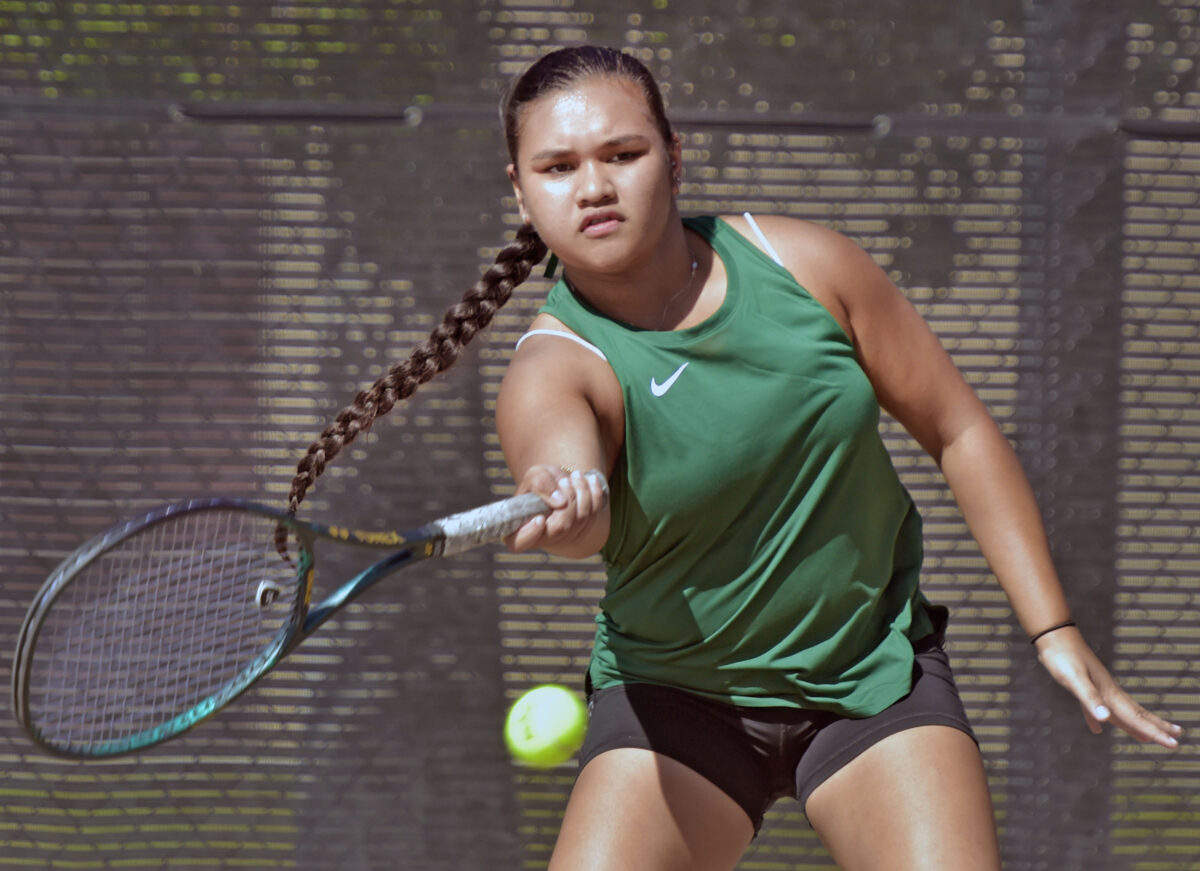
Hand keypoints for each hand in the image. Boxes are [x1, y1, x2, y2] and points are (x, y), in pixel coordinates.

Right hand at [505, 464, 608, 555]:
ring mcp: (564, 539)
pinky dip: (595, 495)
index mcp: (520, 528)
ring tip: (576, 476)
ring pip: (580, 520)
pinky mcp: (582, 532)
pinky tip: (592, 480)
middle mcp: (542, 538)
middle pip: (560, 527)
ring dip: (582, 493)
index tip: (539, 519)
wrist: (558, 484)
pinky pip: (594, 515)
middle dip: (569, 499)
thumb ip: (540, 483)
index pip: (519, 542)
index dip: (530, 534)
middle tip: (565, 481)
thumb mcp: (535, 475)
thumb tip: (560, 501)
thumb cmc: (541, 482)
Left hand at [1034, 626, 1182, 748]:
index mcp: (1109, 693)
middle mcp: (1108, 691)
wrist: (1053, 636)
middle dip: (1157, 727)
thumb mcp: (1074, 679)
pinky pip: (1099, 708)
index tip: (1174, 745)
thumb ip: (1089, 698)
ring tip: (1148, 736)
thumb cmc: (1063, 656)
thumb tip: (1106, 719)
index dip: (1156, 732)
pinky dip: (1101, 718)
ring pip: (1122, 711)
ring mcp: (1098, 687)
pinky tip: (1098, 727)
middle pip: (1137, 714)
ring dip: (1136, 724)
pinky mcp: (1085, 685)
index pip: (1137, 718)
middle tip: (1177, 738)